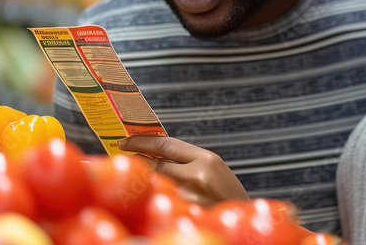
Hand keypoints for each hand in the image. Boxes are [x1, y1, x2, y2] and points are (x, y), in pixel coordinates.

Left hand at [117, 136, 248, 206]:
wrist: (241, 224)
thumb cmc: (226, 196)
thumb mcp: (213, 170)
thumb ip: (187, 160)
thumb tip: (153, 152)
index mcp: (207, 159)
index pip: (165, 144)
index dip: (141, 141)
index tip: (124, 141)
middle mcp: (198, 175)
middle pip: (155, 164)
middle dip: (138, 163)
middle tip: (124, 161)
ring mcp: (190, 197)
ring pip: (155, 184)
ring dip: (146, 183)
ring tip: (140, 183)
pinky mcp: (185, 214)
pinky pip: (162, 202)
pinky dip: (155, 200)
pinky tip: (155, 201)